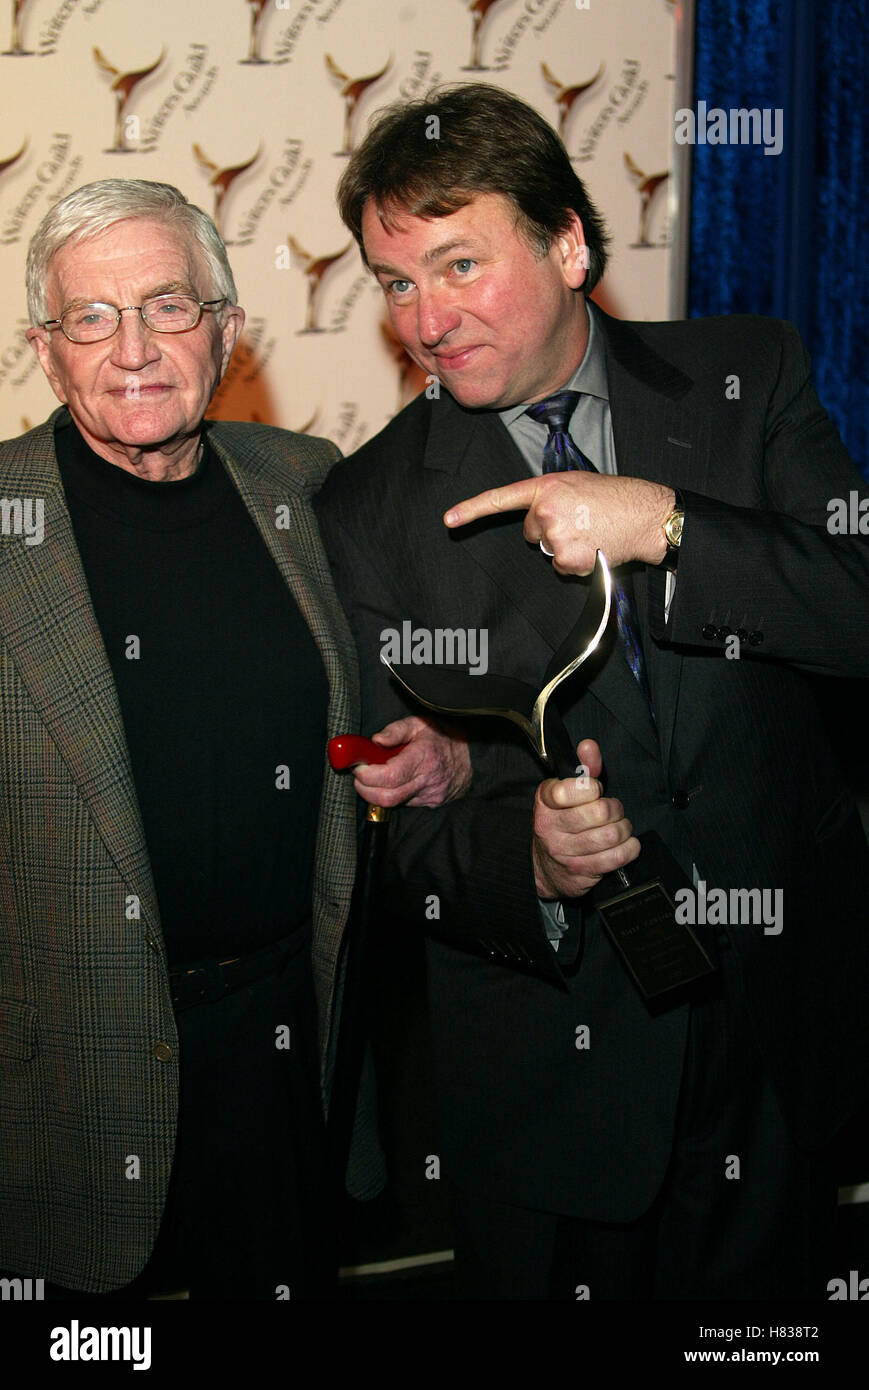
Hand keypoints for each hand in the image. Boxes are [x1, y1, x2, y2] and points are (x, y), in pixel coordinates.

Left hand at [353, 715, 471, 808]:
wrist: (475, 755)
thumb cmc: (445, 735)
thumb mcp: (420, 723)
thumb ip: (395, 730)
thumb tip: (375, 741)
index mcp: (423, 757)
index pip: (388, 777)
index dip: (366, 775)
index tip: (359, 766)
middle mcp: (427, 780)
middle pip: (386, 798)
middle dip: (365, 789)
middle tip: (360, 775)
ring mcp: (430, 795)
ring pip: (394, 803)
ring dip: (378, 792)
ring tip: (380, 774)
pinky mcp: (431, 803)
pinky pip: (405, 803)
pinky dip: (395, 793)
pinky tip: (398, 780)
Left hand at [444, 474, 673, 573]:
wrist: (645, 514)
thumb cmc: (615, 497)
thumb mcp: (577, 484)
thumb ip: (551, 497)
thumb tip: (537, 522)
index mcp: (547, 487)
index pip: (501, 499)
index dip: (472, 509)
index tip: (449, 519)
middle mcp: (546, 511)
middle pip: (530, 533)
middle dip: (549, 531)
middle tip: (580, 521)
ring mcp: (556, 536)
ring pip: (547, 551)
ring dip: (565, 547)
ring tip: (592, 532)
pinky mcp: (567, 559)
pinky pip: (561, 567)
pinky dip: (576, 563)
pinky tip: (595, 547)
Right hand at [532, 739, 640, 897]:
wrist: (544, 865)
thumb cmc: (562, 821)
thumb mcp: (566, 790)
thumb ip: (582, 767)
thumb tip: (589, 745)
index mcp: (546, 801)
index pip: (576, 789)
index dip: (594, 788)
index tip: (595, 791)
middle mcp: (550, 827)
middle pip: (600, 813)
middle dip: (616, 809)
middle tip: (614, 811)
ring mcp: (564, 853)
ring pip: (611, 836)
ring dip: (624, 829)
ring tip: (620, 827)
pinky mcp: (579, 872)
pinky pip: (616, 859)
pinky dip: (629, 849)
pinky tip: (626, 845)